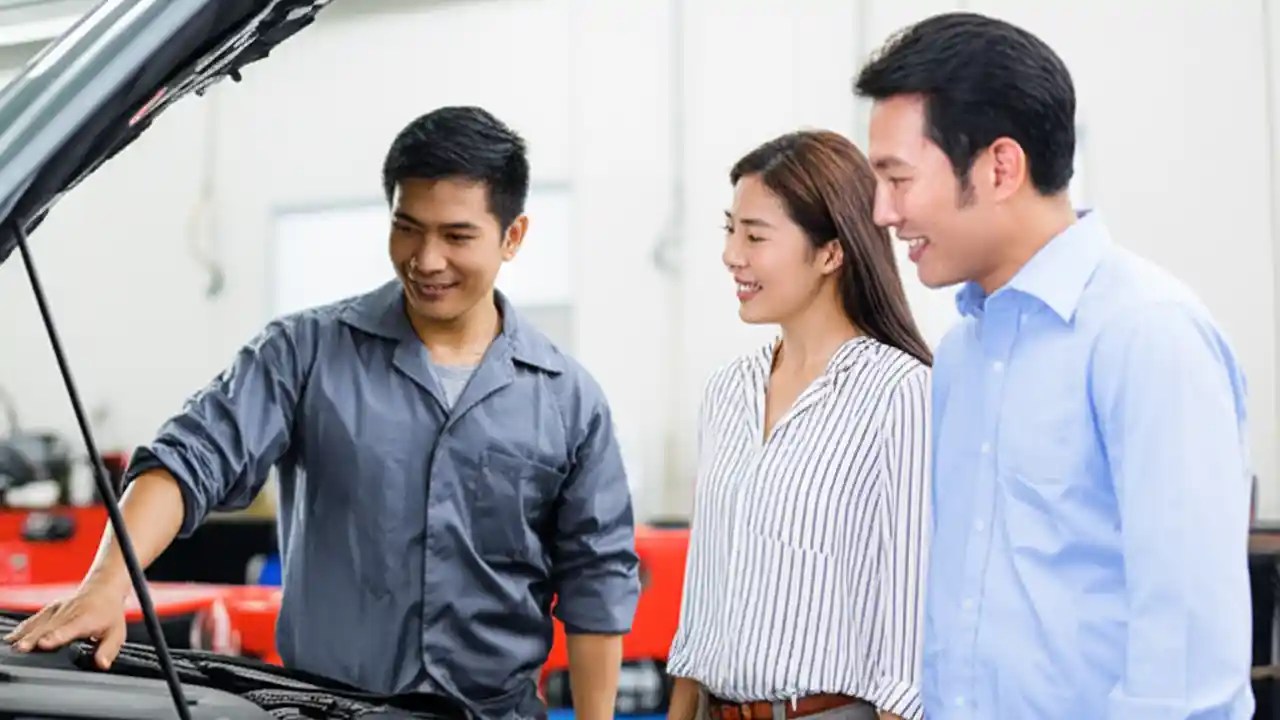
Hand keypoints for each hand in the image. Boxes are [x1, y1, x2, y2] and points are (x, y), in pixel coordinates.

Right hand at [3, 577, 127, 668]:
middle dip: (34, 638)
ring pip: (39, 623)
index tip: (45, 643)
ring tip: (14, 644)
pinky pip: (34, 619)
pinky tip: (13, 637)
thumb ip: (108, 649)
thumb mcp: (116, 632)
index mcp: (86, 619)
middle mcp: (69, 613)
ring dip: (25, 633)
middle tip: (22, 648)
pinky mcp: (49, 609)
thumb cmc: (109, 613)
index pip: (69, 628)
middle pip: (49, 627)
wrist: (102, 589)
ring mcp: (58, 610)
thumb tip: (102, 664)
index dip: (57, 636)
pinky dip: (23, 628)